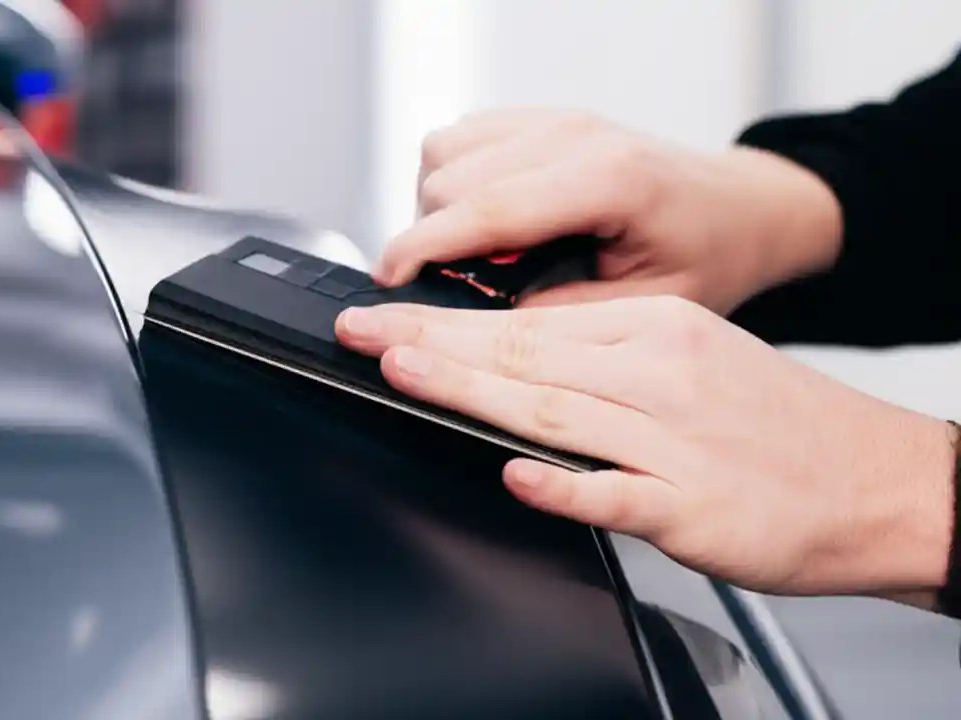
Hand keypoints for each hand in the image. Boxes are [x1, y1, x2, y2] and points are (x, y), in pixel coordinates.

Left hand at [335, 298, 955, 595]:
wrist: (878, 480)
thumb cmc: (775, 425)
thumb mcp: (691, 361)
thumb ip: (600, 362)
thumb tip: (507, 367)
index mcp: (654, 332)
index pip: (526, 321)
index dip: (444, 320)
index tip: (383, 316)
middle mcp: (659, 375)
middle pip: (525, 354)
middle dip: (431, 342)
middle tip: (363, 333)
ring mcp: (675, 441)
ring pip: (556, 410)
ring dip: (473, 391)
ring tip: (406, 375)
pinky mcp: (695, 506)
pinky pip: (617, 493)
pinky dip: (564, 484)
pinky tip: (516, 474)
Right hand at [375, 109, 843, 314]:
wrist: (743, 207)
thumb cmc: (707, 255)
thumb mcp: (642, 308)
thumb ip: (558, 316)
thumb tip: (479, 329)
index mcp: (607, 180)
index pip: (484, 209)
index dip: (422, 249)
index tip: (388, 286)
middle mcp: (575, 135)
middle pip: (449, 181)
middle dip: (433, 241)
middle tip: (461, 291)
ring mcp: (556, 119)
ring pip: (444, 153)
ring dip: (440, 209)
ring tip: (476, 258)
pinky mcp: (542, 117)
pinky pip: (462, 138)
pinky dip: (453, 181)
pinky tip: (485, 222)